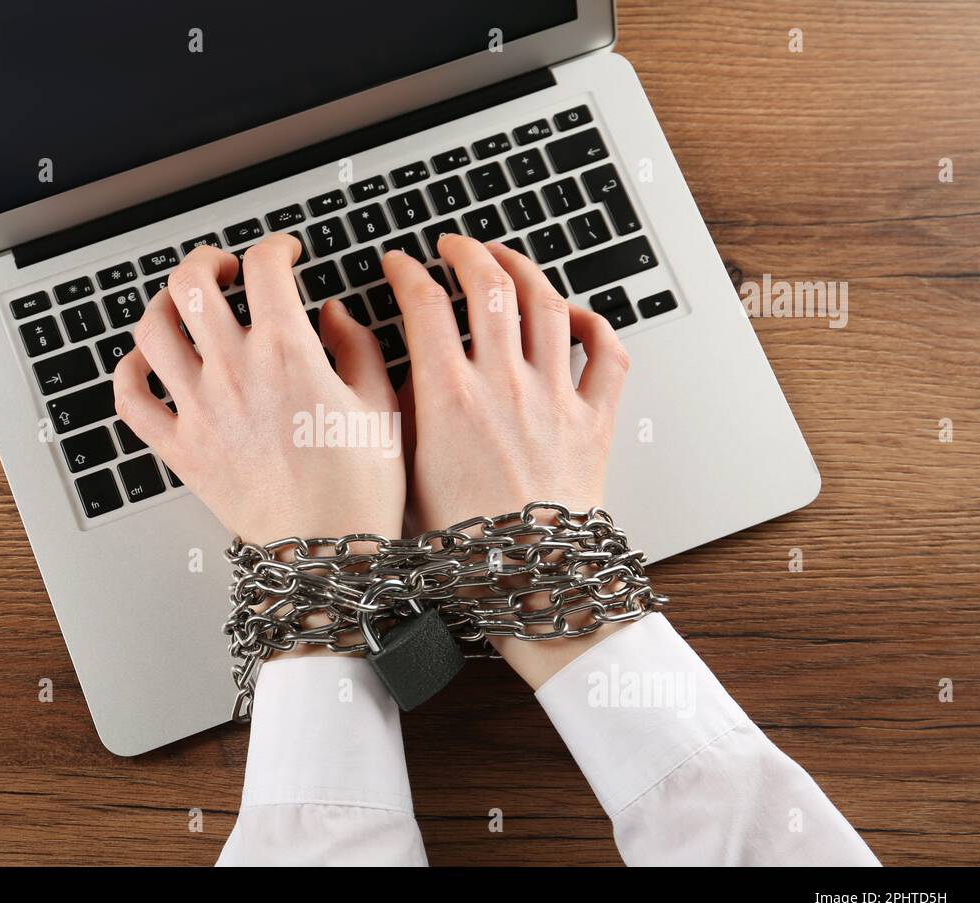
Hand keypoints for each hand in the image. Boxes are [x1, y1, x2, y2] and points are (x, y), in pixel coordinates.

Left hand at [112, 234, 404, 544]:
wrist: (325, 550)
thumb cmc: (360, 487)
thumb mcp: (380, 403)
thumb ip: (357, 344)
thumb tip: (332, 313)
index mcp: (287, 351)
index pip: (264, 266)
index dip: (275, 246)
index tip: (285, 253)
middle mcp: (234, 371)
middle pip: (192, 282)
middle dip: (208, 260)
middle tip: (227, 269)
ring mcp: (199, 409)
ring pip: (152, 328)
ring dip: (165, 303)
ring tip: (186, 306)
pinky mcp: (179, 448)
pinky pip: (130, 399)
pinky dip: (130, 371)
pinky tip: (148, 362)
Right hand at [385, 235, 631, 686]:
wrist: (525, 578)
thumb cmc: (460, 541)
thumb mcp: (402, 471)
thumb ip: (390, 408)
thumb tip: (373, 358)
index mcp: (450, 395)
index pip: (425, 303)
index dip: (408, 272)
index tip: (400, 265)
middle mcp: (504, 383)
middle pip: (490, 285)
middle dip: (468, 252)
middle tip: (455, 247)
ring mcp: (554, 397)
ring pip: (548, 304)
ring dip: (525, 270)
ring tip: (507, 260)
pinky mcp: (593, 419)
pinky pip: (606, 354)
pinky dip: (594, 325)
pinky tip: (576, 316)